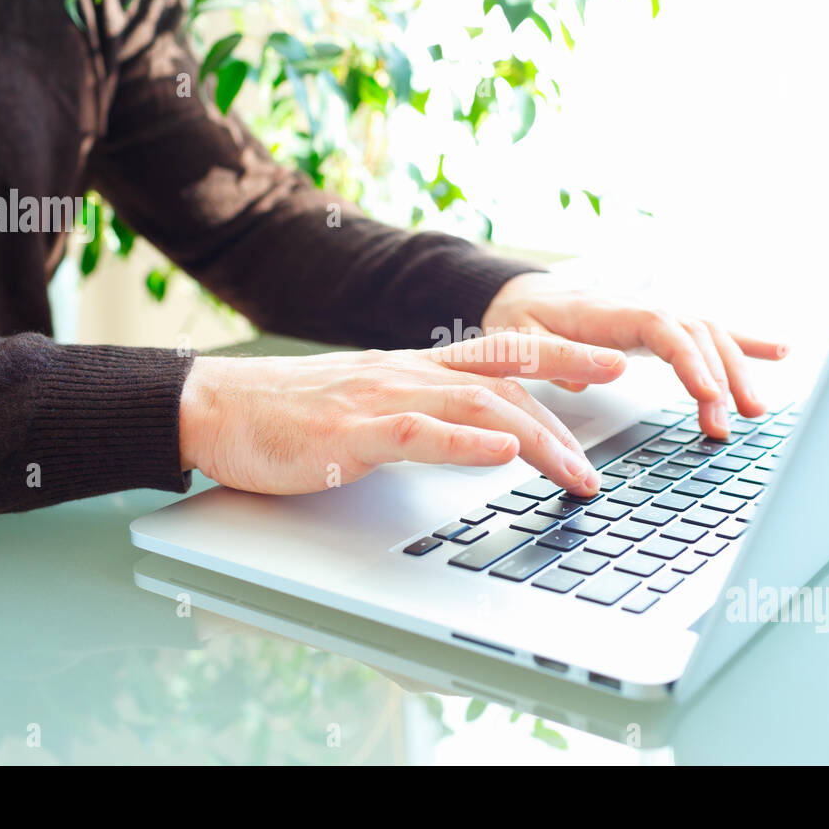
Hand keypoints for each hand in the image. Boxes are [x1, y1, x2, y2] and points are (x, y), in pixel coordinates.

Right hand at [178, 333, 626, 496]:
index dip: (561, 358)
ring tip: (573, 473)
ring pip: (476, 405)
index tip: (610, 364)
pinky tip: (501, 450)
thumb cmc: (289, 412)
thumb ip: (420, 412)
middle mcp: (407, 374)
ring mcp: (381, 398)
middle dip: (563, 421)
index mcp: (413, 368)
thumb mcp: (367, 404)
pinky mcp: (351, 432)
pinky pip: (418, 431)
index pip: (502, 356)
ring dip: (534, 440)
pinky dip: (465, 440)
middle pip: (505, 385)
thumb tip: (473, 433)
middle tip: (598, 463)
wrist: (218, 405)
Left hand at [481, 272, 787, 438]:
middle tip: (728, 424)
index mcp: (605, 312)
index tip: (707, 393)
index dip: (688, 359)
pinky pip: (708, 331)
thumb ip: (557, 354)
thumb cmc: (520, 321)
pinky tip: (779, 352)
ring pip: (709, 334)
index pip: (660, 327)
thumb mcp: (520, 340)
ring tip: (754, 410)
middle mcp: (639, 308)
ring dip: (736, 369)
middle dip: (720, 377)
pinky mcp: (662, 328)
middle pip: (695, 333)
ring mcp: (654, 316)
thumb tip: (608, 369)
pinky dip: (745, 341)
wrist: (521, 297)